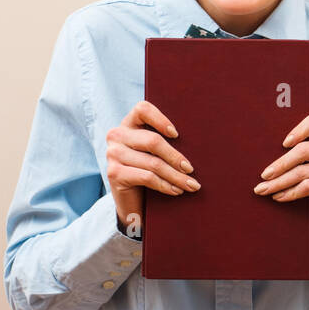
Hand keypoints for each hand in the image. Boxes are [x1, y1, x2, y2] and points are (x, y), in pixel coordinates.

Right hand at [106, 100, 200, 234]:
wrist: (131, 200)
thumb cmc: (149, 170)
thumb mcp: (155, 152)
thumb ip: (165, 141)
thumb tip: (195, 141)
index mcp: (129, 123)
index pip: (143, 109)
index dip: (161, 119)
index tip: (177, 134)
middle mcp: (117, 135)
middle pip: (152, 141)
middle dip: (176, 157)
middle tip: (191, 169)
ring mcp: (113, 154)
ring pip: (153, 163)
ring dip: (176, 176)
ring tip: (191, 184)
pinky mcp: (114, 173)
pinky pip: (147, 177)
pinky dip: (166, 185)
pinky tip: (176, 190)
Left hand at [253, 110, 308, 248]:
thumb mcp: (307, 162)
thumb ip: (298, 150)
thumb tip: (265, 146)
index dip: (299, 129)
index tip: (283, 143)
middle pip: (305, 150)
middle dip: (280, 164)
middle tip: (263, 176)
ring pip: (303, 171)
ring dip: (279, 182)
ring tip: (263, 189)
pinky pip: (308, 186)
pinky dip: (290, 192)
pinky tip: (278, 197)